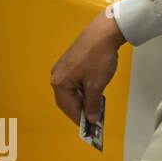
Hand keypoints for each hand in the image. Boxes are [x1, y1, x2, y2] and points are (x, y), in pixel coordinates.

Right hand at [51, 11, 125, 125]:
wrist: (104, 32)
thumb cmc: (98, 57)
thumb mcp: (96, 85)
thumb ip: (92, 104)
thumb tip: (92, 118)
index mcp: (59, 82)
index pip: (68, 107)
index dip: (79, 118)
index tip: (90, 128)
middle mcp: (57, 75)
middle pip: (67, 100)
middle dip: (80, 110)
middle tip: (94, 119)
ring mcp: (63, 68)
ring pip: (72, 91)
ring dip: (83, 100)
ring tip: (96, 106)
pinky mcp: (71, 62)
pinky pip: (75, 82)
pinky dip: (84, 89)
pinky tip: (94, 92)